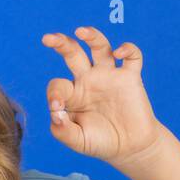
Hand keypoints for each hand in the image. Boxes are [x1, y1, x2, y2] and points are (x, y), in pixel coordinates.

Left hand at [41, 26, 163, 165]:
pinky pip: (132, 56)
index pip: (58, 84)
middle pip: (72, 53)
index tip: (57, 109)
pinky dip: (128, 49)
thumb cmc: (101, 143)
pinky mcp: (130, 77)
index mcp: (73, 94)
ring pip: (99, 46)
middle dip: (60, 43)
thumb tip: (56, 113)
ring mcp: (109, 76)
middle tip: (47, 39)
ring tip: (80, 31)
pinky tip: (119, 52)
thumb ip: (63, 130)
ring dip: (91, 35)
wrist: (130, 148)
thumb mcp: (78, 141)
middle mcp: (89, 80)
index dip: (54, 94)